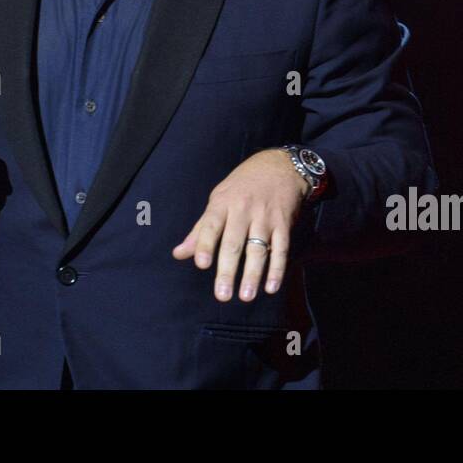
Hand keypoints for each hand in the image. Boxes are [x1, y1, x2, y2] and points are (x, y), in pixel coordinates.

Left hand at [172, 148, 310, 300]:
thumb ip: (200, 229)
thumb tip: (178, 253)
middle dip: (228, 270)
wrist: (279, 166)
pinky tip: (271, 287)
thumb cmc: (242, 186)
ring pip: (258, 249)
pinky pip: (281, 249)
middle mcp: (243, 210)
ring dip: (252, 274)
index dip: (205, 244)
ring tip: (246, 296)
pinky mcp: (283, 224)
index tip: (201, 264)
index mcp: (223, 204)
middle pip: (234, 243)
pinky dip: (277, 269)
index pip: (211, 225)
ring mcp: (265, 218)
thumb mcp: (218, 199)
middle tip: (222, 295)